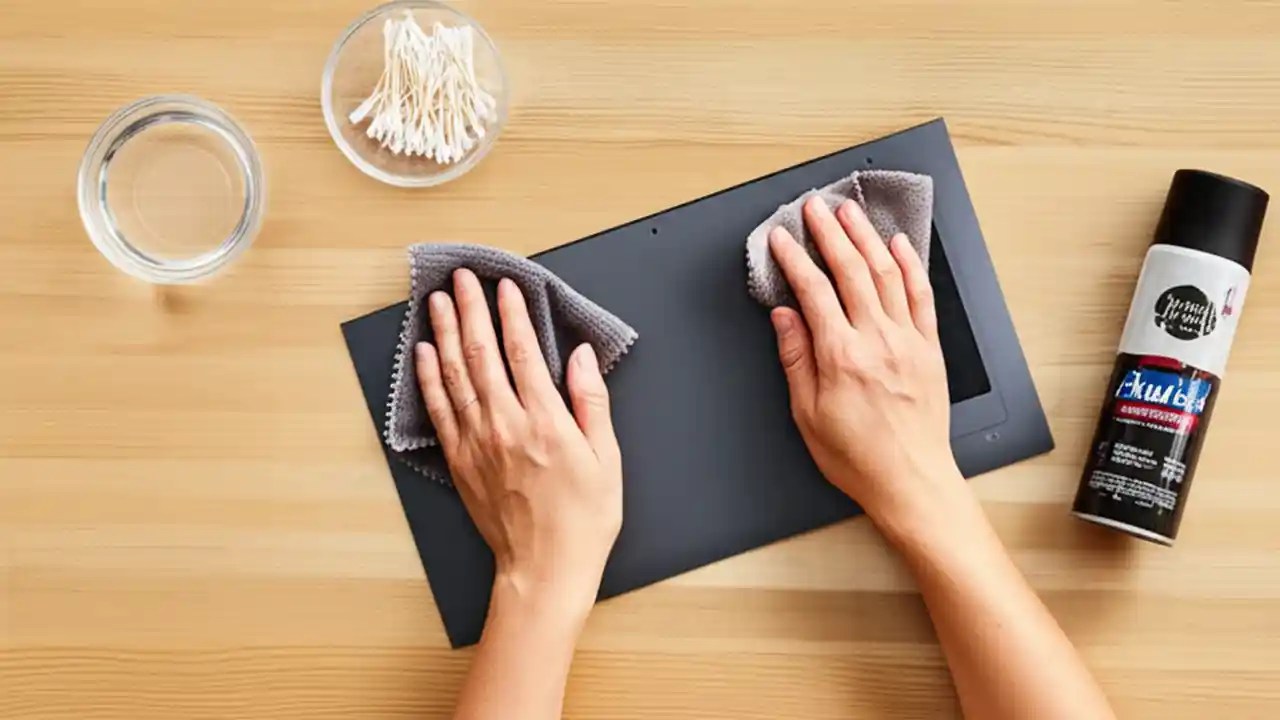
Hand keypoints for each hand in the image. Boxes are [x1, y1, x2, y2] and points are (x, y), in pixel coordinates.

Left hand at [414, 269, 622, 622]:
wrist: (545, 570)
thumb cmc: (582, 521)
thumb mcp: (606, 459)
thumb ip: (592, 402)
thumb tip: (582, 358)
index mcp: (546, 422)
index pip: (523, 352)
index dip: (511, 314)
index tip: (505, 287)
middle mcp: (505, 426)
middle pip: (481, 354)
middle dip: (470, 311)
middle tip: (463, 279)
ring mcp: (477, 443)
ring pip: (454, 375)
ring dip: (444, 333)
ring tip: (437, 302)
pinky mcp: (460, 462)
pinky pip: (439, 410)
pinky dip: (428, 378)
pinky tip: (423, 354)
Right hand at [768, 197, 967, 539]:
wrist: (910, 480)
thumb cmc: (857, 456)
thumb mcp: (807, 413)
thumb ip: (796, 358)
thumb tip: (785, 317)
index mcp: (841, 356)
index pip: (813, 290)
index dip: (795, 258)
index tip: (782, 238)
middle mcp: (877, 340)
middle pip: (850, 270)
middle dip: (829, 233)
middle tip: (815, 208)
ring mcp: (908, 341)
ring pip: (887, 274)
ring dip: (866, 238)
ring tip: (851, 214)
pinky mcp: (930, 349)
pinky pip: (922, 297)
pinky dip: (911, 266)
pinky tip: (899, 246)